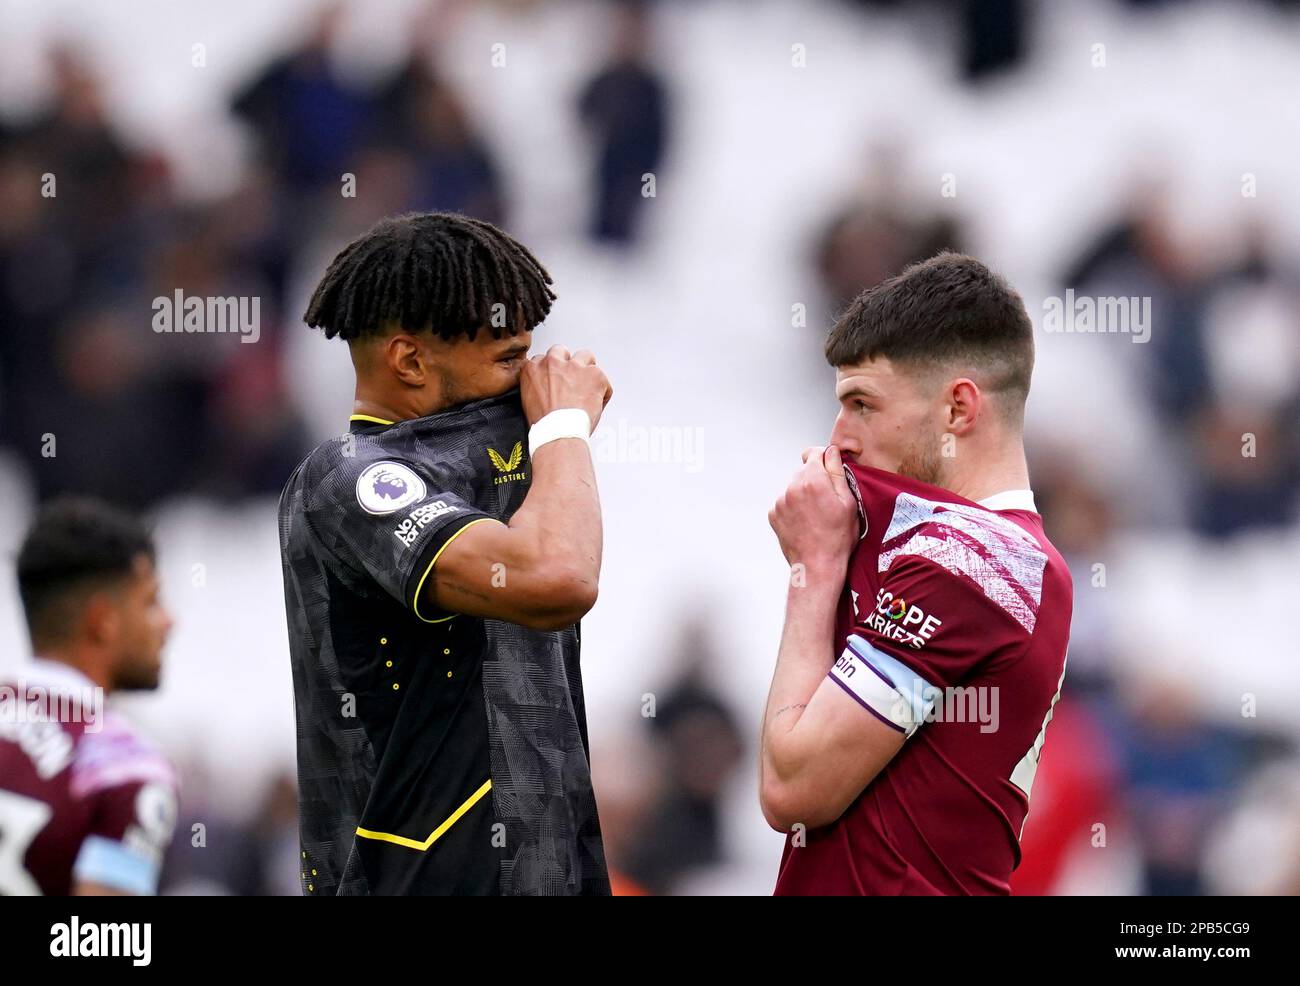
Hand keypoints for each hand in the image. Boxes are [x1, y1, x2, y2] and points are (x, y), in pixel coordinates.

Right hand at [520, 345, 612, 430]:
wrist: (558, 433)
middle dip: (566, 363)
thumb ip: (537, 387)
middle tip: (571, 381)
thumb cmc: (545, 425)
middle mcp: (552, 363)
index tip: (554, 382)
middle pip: (561, 351)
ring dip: (587, 370)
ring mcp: (575, 366)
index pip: (542, 360)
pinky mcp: (595, 375)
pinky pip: (603, 379)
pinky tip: (596, 403)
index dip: (551, 372)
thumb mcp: (529, 401)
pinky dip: (602, 391)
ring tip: (587, 388)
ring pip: (585, 356)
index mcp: (533, 369)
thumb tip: (546, 390)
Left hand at [768, 445, 857, 577]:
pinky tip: (805, 522)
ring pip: (793, 487)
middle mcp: (792, 487)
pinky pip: (785, 502)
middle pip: (803, 470)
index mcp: (813, 481)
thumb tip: (831, 451)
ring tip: (815, 515)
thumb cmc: (837, 538)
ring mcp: (780, 501)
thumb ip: (837, 472)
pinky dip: (793, 508)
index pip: (814, 452)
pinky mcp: (773, 514)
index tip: (829, 471)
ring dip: (803, 494)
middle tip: (827, 501)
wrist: (817, 566)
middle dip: (815, 479)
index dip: (824, 459)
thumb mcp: (848, 503)